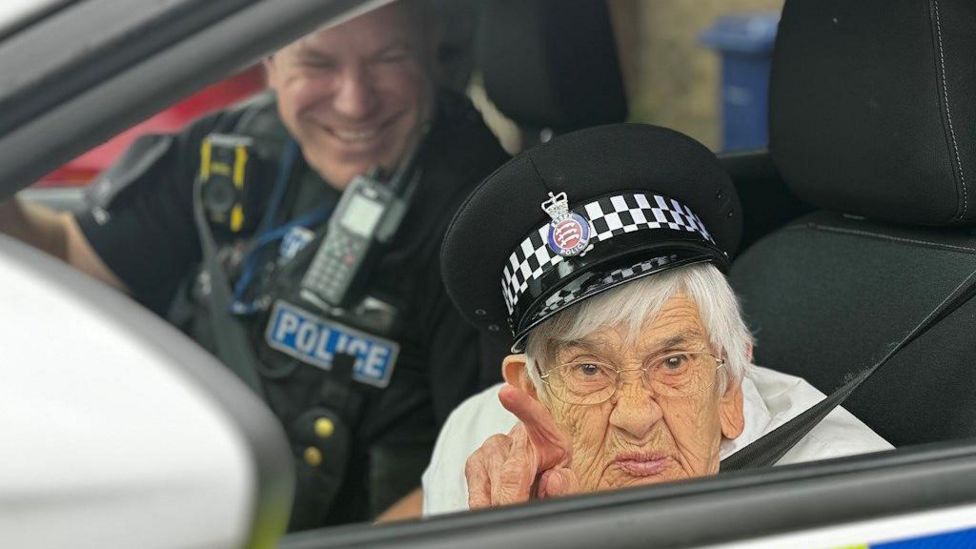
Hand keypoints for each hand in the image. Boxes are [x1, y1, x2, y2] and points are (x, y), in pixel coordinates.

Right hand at [465, 384, 577, 508]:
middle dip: (516, 501)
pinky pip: (476, 495)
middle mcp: (514, 436)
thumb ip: (567, 485)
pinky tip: (501, 507)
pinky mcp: (473, 465)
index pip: (535, 416)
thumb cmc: (553, 478)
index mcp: (546, 432)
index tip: (506, 393)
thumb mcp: (569, 483)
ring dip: (503, 506)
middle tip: (524, 514)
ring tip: (520, 507)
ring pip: (491, 486)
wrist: (535, 480)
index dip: (521, 405)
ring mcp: (490, 449)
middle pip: (511, 472)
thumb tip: (553, 480)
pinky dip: (488, 508)